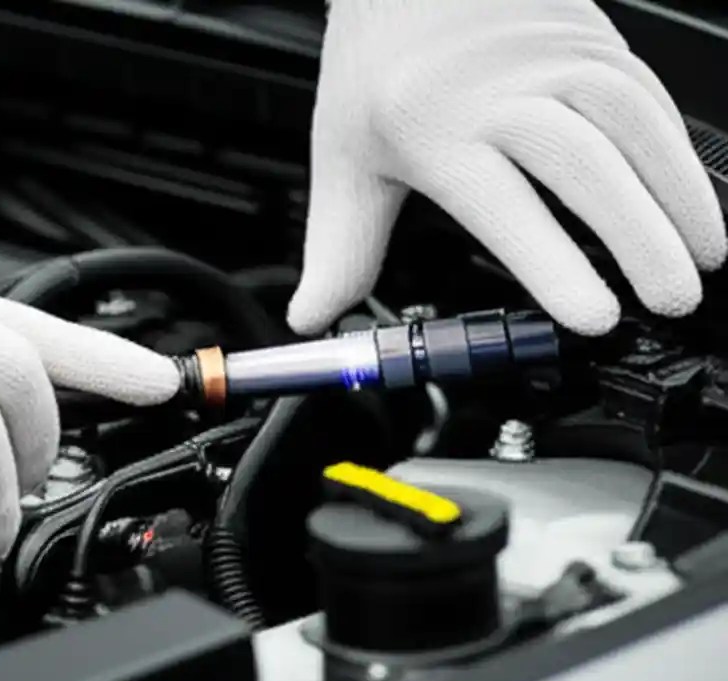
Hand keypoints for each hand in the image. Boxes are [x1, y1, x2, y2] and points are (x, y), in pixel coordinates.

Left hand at [289, 0, 726, 335]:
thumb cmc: (378, 61)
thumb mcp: (343, 155)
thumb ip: (341, 246)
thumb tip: (313, 316)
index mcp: (434, 130)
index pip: (503, 206)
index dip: (553, 264)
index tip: (592, 315)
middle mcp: (503, 92)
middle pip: (586, 169)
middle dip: (639, 241)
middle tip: (670, 302)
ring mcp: (557, 60)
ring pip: (635, 129)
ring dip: (678, 198)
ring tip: (702, 261)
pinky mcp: (595, 41)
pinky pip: (650, 99)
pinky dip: (678, 152)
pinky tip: (690, 196)